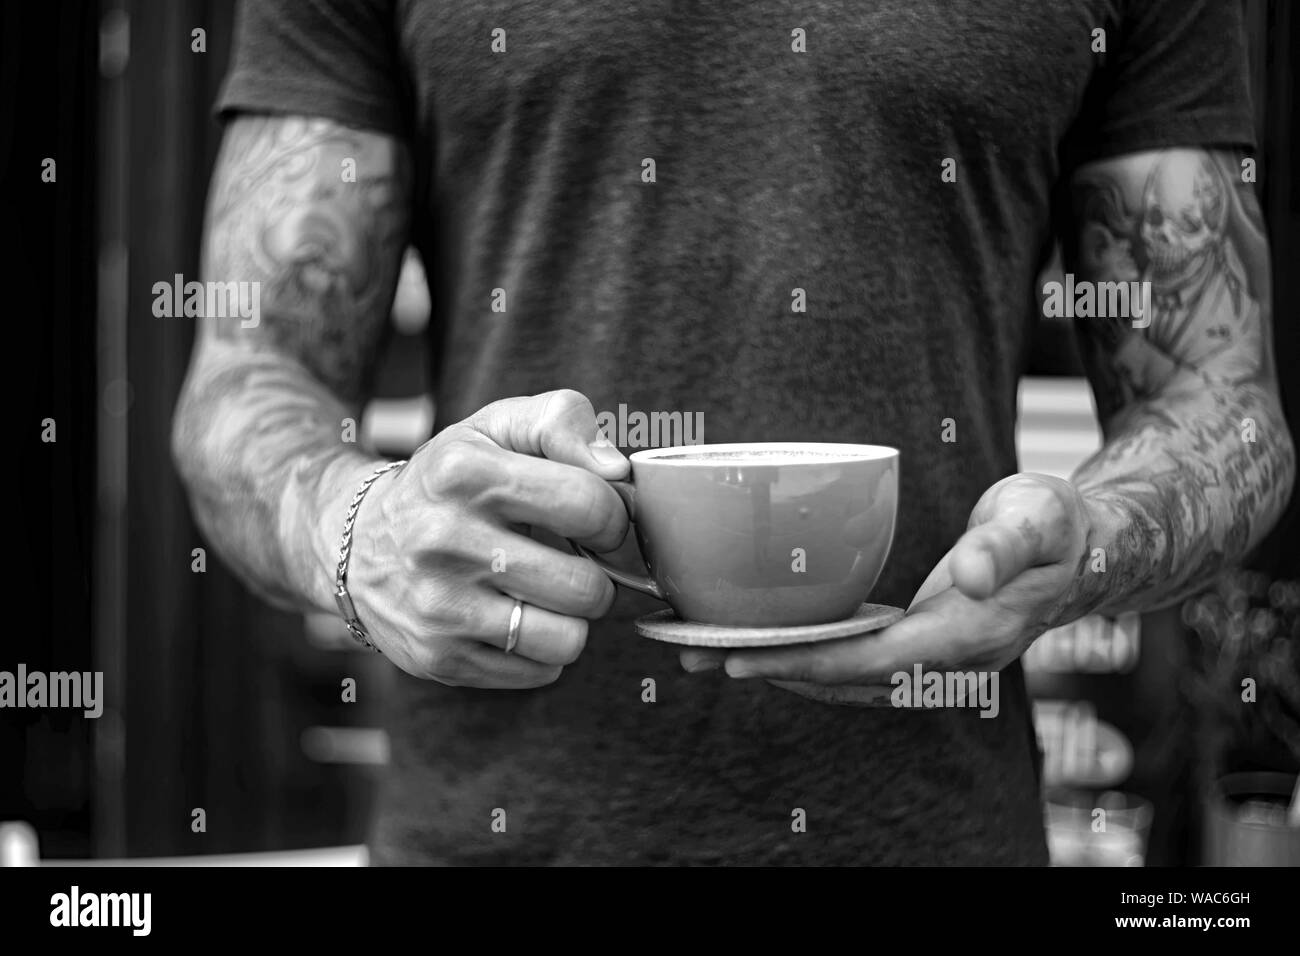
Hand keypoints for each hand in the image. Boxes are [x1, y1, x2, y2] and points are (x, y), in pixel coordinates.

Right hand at [342, 390, 629, 687]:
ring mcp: (439, 606)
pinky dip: (543, 648)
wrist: (356, 543)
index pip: (589, 506)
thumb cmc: (448, 482)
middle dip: (597, 575)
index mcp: (465, 474)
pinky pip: (539, 670)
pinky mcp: (439, 657)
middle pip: (586, 586)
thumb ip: (561, 421)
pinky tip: (516, 617)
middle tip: (573, 561)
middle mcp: (445, 540)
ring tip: (548, 593)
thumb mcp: (494, 428)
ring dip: (573, 619)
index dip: (612, 517)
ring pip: (568, 638)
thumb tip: (615, 468)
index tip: (596, 520)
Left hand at [680, 473, 1093, 703]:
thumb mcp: (1039, 517)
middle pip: (840, 677)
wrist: (1082, 548)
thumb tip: (966, 576)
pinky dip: (803, 651)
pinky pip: (850, 657)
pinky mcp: (917, 640)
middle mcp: (941, 659)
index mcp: (964, 636)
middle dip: (768, 669)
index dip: (801, 662)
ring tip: (706, 650)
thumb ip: (1004, 546)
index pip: (866, 661)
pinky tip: (764, 637)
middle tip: (692, 657)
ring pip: (839, 675)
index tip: (739, 659)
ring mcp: (929, 656)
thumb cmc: (1055, 525)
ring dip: (776, 665)